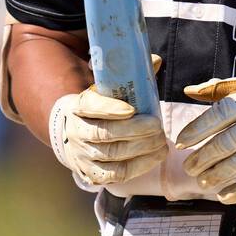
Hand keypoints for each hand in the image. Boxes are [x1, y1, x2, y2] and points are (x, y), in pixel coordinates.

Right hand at [49, 54, 167, 186]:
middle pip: (104, 134)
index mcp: (79, 105)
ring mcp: (82, 155)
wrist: (74, 136)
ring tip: (161, 141)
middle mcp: (76, 131)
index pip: (91, 106)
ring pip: (112, 155)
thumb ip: (130, 78)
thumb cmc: (100, 109)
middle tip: (157, 126)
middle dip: (134, 131)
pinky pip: (116, 175)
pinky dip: (139, 166)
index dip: (110, 108)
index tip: (131, 109)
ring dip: (141, 149)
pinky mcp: (92, 174)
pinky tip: (155, 156)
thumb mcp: (107, 91)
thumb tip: (156, 60)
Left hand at [175, 67, 235, 203]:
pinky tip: (225, 195)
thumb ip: (221, 88)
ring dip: (218, 176)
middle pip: (226, 144)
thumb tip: (189, 92)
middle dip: (202, 158)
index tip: (180, 142)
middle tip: (189, 167)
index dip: (195, 130)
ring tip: (202, 181)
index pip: (217, 116)